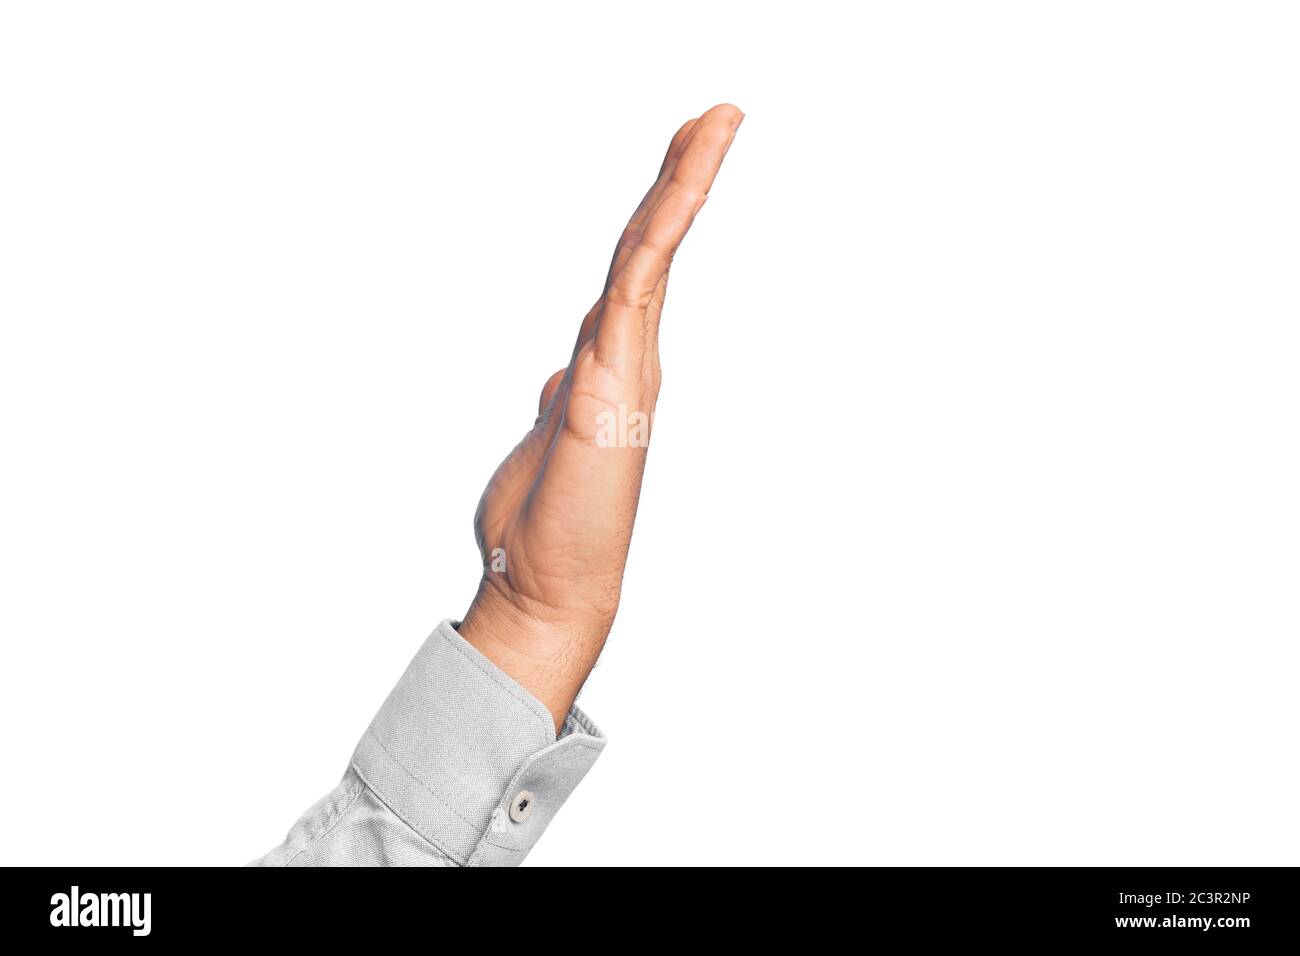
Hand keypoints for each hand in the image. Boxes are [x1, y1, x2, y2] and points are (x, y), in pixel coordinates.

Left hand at [458, 103, 742, 728]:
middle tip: (718, 117)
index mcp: (608, 363)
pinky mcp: (615, 372)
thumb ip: (564, 398)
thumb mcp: (550, 439)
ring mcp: (626, 361)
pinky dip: (665, 221)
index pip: (635, 270)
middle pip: (654, 246)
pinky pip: (641, 277)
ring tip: (718, 123)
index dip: (658, 211)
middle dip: (684, 177)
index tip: (681, 158)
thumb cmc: (546, 525)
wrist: (547, 584)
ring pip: (655, 250)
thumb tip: (563, 375)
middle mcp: (626, 355)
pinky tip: (687, 174)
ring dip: (685, 181)